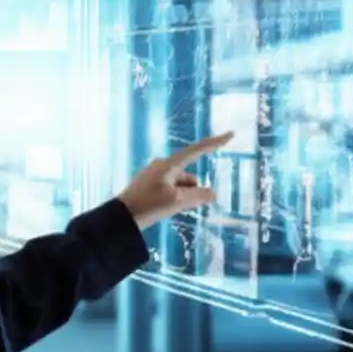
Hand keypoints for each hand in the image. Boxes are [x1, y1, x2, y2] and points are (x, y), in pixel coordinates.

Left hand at [118, 131, 234, 230]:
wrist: (121, 217)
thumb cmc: (148, 205)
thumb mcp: (177, 202)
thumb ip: (198, 196)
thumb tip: (214, 193)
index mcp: (169, 164)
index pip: (197, 150)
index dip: (215, 143)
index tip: (231, 134)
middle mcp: (162, 164)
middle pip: (189, 175)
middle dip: (192, 190)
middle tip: (179, 206)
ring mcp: (155, 173)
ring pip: (180, 183)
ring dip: (183, 196)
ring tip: (168, 210)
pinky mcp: (150, 183)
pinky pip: (171, 187)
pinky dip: (175, 197)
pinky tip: (164, 209)